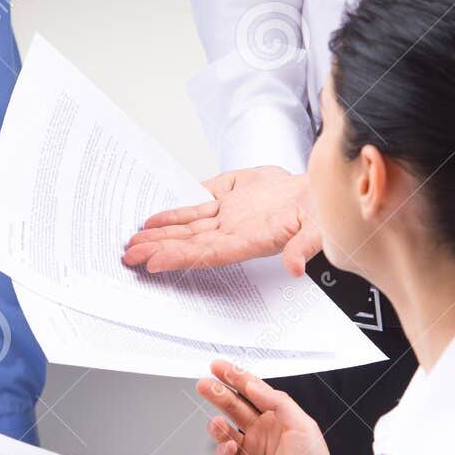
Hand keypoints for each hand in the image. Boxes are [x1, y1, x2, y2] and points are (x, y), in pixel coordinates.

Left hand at [123, 166, 320, 276]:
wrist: (324, 188)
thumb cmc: (323, 212)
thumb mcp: (320, 229)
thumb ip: (303, 247)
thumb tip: (295, 267)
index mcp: (253, 240)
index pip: (209, 253)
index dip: (181, 258)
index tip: (155, 263)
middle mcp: (236, 231)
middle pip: (190, 242)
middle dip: (159, 248)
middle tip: (129, 255)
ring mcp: (231, 214)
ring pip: (189, 225)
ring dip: (161, 233)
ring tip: (134, 240)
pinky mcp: (232, 195)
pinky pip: (198, 203)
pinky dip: (176, 211)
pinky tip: (155, 218)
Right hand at [198, 360, 353, 454]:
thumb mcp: (302, 426)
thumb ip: (277, 402)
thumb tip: (254, 385)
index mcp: (277, 420)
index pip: (252, 392)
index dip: (234, 378)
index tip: (218, 366)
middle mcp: (261, 435)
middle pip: (233, 408)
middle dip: (217, 395)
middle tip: (203, 385)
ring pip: (224, 433)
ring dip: (217, 425)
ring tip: (217, 423)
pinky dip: (222, 452)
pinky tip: (230, 448)